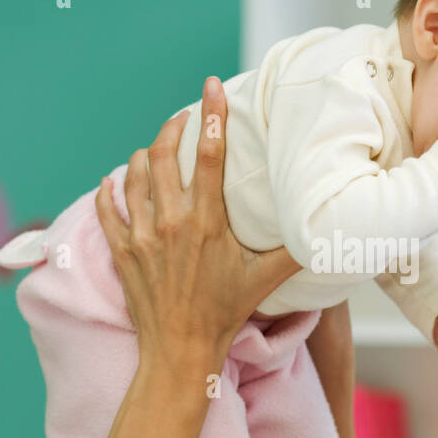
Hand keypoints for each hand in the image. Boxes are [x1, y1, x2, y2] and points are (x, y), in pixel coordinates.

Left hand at [93, 76, 301, 369]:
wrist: (181, 350)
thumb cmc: (226, 313)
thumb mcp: (266, 279)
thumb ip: (296, 251)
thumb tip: (331, 232)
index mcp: (207, 222)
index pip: (208, 154)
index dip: (211, 115)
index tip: (211, 87)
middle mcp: (171, 222)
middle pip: (163, 154)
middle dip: (173, 127)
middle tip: (183, 118)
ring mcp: (142, 235)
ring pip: (133, 174)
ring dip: (143, 155)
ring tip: (154, 149)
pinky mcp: (122, 251)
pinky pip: (107, 208)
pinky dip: (109, 190)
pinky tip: (113, 181)